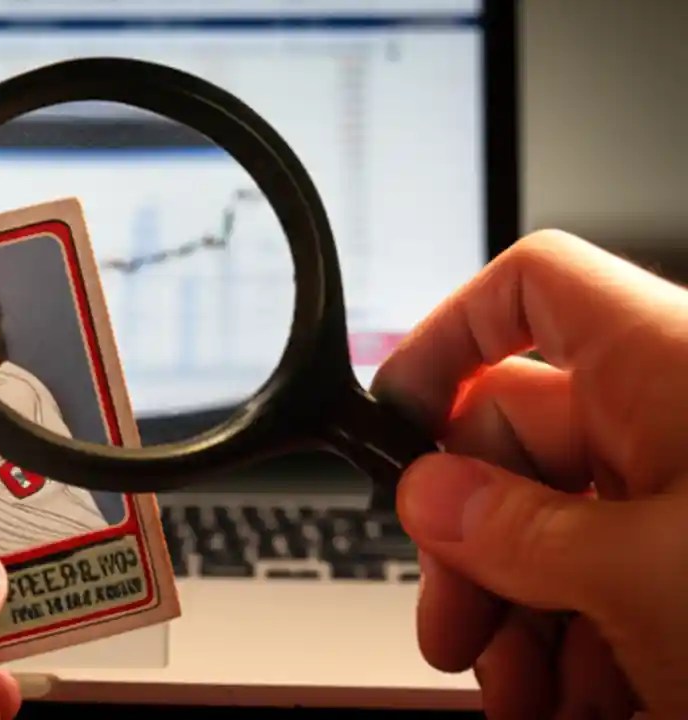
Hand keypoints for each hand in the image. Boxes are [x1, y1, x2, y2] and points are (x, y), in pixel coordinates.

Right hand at [372, 230, 687, 718]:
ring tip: (518, 694)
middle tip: (454, 623)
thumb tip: (427, 493)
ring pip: (550, 528)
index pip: (530, 289)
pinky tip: (570, 703)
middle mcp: (673, 418)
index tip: (395, 413)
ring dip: (514, 617)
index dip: (448, 333)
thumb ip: (516, 529)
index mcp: (666, 369)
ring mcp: (685, 497)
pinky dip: (572, 646)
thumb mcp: (648, 574)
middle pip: (516, 438)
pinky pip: (601, 580)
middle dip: (470, 541)